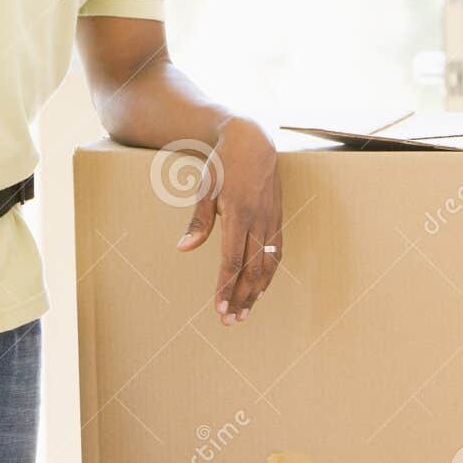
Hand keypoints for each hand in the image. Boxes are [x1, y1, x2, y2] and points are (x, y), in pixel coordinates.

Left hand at [176, 117, 281, 324]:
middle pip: (252, 270)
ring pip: (268, 265)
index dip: (225, 288)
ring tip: (245, 312)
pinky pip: (277, 253)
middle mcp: (258, 220)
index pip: (232, 260)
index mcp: (238, 213)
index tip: (219, 310)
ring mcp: (271, 220)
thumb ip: (198, 222)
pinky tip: (261, 288)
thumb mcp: (206, 188)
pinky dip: (270, 275)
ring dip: (256, 292)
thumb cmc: (224, 164)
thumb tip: (184, 249)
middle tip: (230, 321)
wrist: (253, 141)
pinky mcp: (278, 218)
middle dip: (241, 298)